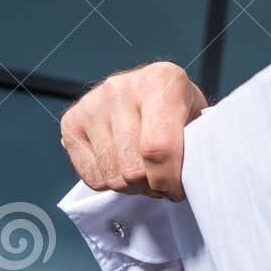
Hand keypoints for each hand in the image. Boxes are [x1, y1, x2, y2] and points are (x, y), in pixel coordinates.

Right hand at [60, 61, 207, 199]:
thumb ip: (198, 144)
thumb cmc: (180, 107)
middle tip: (164, 184)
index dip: (169, 180)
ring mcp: (91, 104)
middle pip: (133, 167)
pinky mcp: (71, 122)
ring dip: (133, 187)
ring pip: (112, 176)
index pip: (158, 149)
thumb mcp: (199, 117)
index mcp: (159, 81)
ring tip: (147, 175)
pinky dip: (111, 182)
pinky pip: (91, 176)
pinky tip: (124, 166)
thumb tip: (193, 180)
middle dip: (153, 187)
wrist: (150, 89)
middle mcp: (120, 89)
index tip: (178, 190)